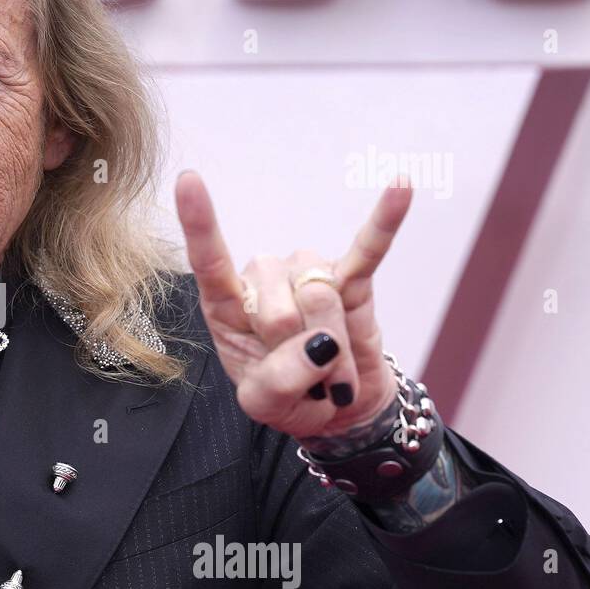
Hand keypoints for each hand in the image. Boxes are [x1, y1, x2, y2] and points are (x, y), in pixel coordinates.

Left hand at [174, 170, 411, 442]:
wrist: (338, 408)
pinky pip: (369, 248)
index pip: (210, 262)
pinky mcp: (351, 277)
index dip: (199, 224)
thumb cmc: (290, 398)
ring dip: (332, 346)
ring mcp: (307, 274)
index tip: (189, 181)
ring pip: (318, 295)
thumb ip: (278, 382)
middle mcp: (264, 280)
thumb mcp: (266, 405)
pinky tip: (400, 185)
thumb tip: (316, 346)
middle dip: (296, 351)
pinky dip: (385, 221)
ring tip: (331, 370)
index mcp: (228, 306)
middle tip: (305, 376)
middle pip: (277, 302)